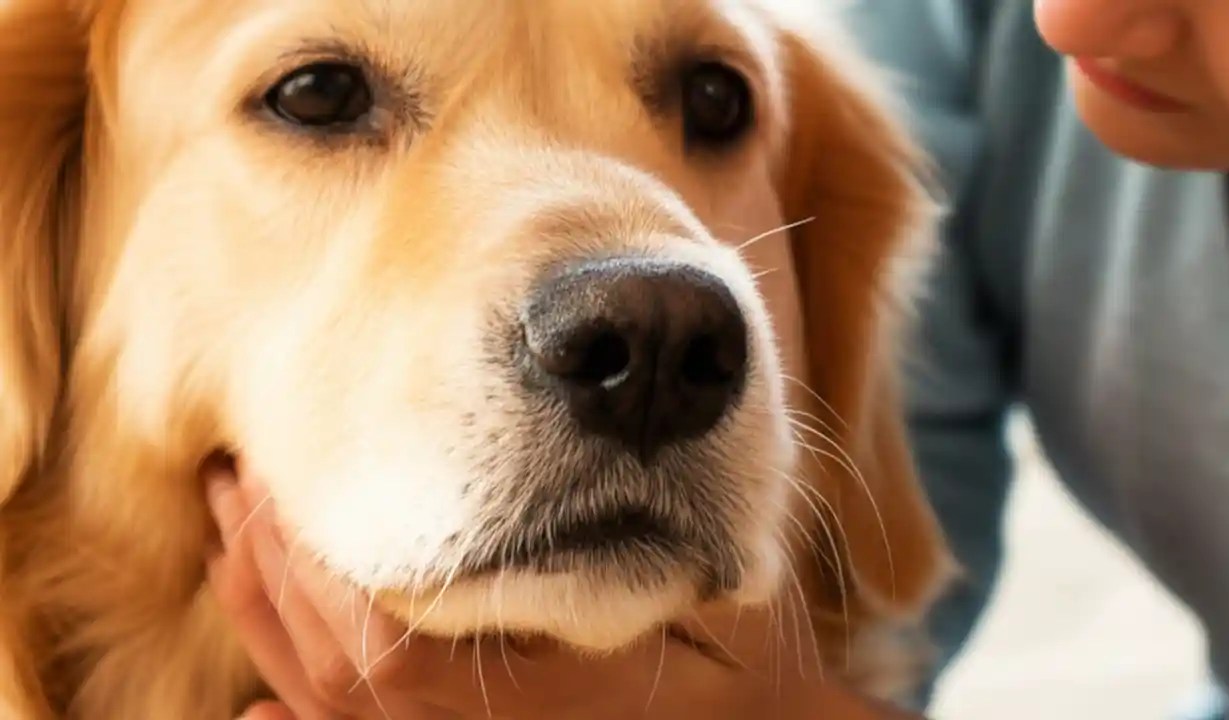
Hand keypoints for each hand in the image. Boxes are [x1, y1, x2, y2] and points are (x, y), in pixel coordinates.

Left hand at [203, 458, 915, 719]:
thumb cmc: (747, 665)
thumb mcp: (728, 604)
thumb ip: (665, 556)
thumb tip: (602, 480)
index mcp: (550, 689)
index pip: (398, 645)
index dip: (328, 574)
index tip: (292, 484)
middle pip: (343, 674)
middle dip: (279, 578)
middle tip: (240, 487)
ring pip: (335, 714)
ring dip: (272, 629)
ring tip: (232, 542)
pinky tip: (250, 713)